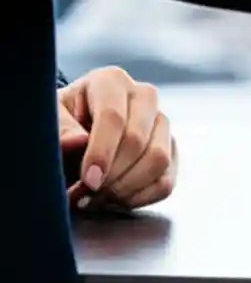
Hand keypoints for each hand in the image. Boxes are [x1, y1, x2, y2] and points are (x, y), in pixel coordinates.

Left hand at [58, 66, 176, 211]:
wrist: (74, 131)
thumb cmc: (59, 124)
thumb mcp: (47, 120)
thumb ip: (59, 131)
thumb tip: (77, 142)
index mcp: (110, 81)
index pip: (113, 117)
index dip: (101, 152)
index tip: (88, 180)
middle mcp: (143, 96)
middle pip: (139, 140)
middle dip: (113, 175)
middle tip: (87, 195)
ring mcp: (161, 122)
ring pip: (159, 160)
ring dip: (128, 187)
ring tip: (99, 198)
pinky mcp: (170, 148)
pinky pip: (166, 181)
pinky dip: (141, 197)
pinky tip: (116, 200)